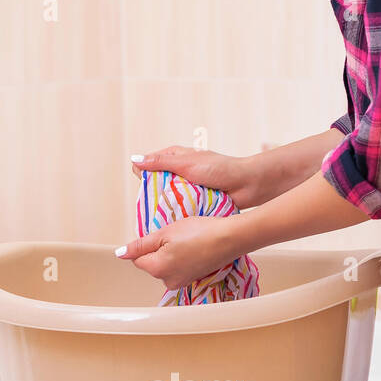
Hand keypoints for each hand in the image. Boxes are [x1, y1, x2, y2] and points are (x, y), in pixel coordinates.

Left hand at [116, 215, 242, 292]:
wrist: (229, 239)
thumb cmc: (199, 232)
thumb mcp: (165, 232)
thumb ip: (140, 245)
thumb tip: (120, 254)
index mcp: (157, 269)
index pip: (137, 259)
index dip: (147, 244)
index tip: (163, 235)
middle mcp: (167, 281)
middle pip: (151, 264)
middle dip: (158, 250)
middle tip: (176, 236)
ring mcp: (181, 283)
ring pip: (165, 266)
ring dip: (170, 254)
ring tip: (186, 242)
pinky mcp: (192, 280)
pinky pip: (178, 268)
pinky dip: (181, 258)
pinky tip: (193, 248)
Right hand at [130, 147, 264, 208]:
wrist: (246, 185)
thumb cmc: (219, 169)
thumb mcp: (186, 163)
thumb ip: (161, 163)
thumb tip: (134, 161)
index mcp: (177, 157)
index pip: (151, 164)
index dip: (144, 175)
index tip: (140, 189)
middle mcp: (181, 172)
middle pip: (158, 183)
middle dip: (153, 194)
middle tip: (146, 209)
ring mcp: (188, 188)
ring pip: (168, 198)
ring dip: (164, 206)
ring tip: (155, 219)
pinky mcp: (196, 202)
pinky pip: (181, 209)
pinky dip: (176, 214)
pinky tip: (169, 223)